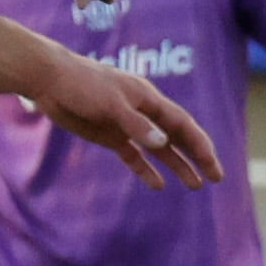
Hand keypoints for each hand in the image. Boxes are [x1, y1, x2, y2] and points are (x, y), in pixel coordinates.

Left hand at [26, 49, 222, 189]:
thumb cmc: (82, 84)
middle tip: (216, 178)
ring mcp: (127, 125)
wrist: (50, 80)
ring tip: (195, 185)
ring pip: (159, 148)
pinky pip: (134, 155)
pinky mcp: (109, 134)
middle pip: (177, 137)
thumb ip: (136, 124)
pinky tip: (158, 184)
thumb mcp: (111, 103)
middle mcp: (143, 112)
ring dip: (177, 165)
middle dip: (197, 157)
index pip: (183, 125)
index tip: (213, 167)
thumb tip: (163, 143)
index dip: (200, 146)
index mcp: (149, 99)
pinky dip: (146, 169)